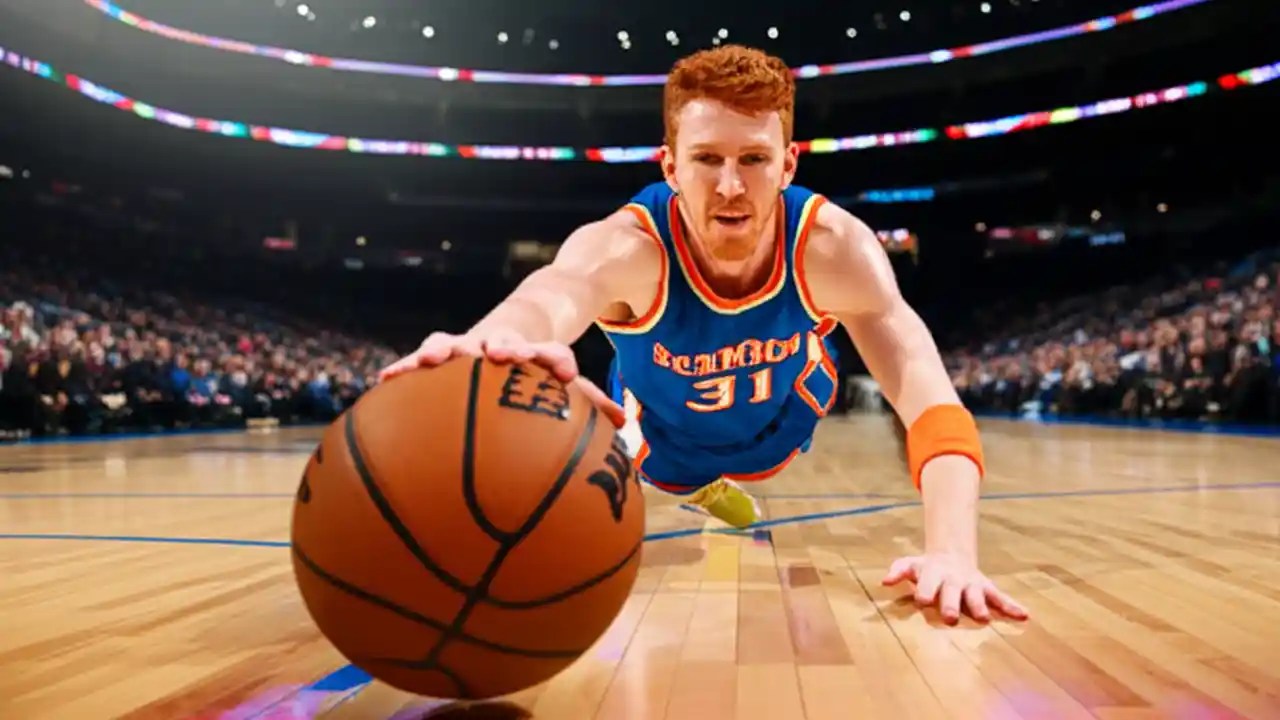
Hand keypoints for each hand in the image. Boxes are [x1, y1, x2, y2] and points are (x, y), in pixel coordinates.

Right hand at [378, 330, 623, 428]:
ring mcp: (468, 348)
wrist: (506, 339)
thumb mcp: (562, 388)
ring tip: (432, 359)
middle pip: (501, 341)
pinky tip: (385, 380)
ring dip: (444, 350)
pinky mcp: (442, 356)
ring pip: (454, 344)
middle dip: (502, 346)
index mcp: (536, 355)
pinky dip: (405, 368)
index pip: (551, 354)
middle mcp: (500, 346)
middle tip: (499, 352)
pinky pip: (420, 362)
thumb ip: (589, 403)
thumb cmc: (535, 376)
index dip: (557, 360)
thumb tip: (622, 424)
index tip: (562, 370)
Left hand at [882, 553, 1028, 624]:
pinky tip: (1024, 615)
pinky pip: (1000, 597)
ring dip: (979, 606)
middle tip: (949, 617)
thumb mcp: (910, 564)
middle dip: (951, 604)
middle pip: (952, 593)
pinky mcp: (987, 588)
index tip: (922, 600)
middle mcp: (954, 580)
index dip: (925, 591)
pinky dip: (1012, 606)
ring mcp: (972, 584)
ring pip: (976, 596)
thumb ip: (898, 570)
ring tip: (983, 618)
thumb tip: (885, 580)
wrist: (951, 553)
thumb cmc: (926, 567)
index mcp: (934, 574)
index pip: (927, 584)